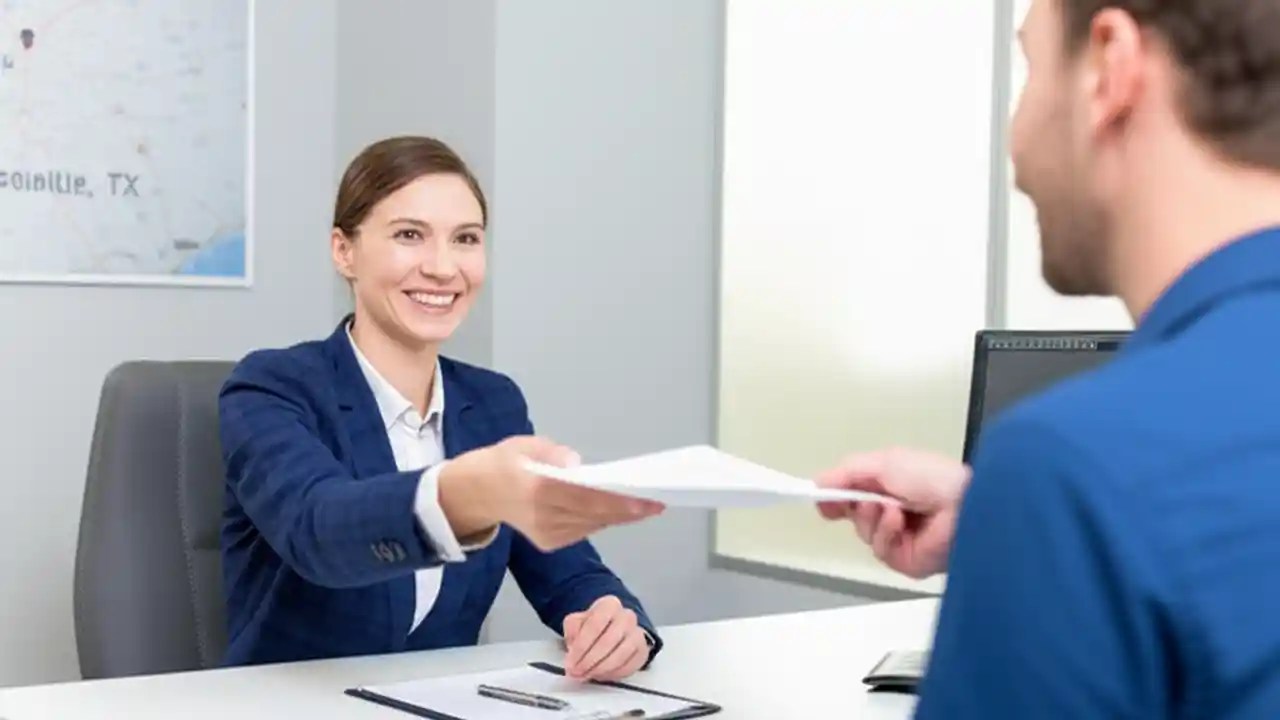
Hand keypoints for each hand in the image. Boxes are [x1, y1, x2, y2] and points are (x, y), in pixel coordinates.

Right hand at [438, 436, 664, 551]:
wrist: (476, 493)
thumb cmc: (505, 462)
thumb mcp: (524, 444)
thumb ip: (551, 452)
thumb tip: (576, 464)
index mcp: (535, 489)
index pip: (584, 497)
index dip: (616, 501)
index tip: (644, 501)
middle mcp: (542, 516)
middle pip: (594, 515)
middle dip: (629, 509)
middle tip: (659, 500)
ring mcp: (546, 533)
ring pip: (593, 525)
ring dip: (621, 516)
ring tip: (648, 505)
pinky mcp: (548, 543)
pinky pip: (584, 530)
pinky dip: (603, 519)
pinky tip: (622, 510)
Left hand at [563, 595, 649, 681]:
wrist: (613, 628)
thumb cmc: (594, 626)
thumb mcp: (577, 622)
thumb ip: (573, 629)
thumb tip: (573, 646)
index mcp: (609, 605)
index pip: (595, 625)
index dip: (581, 646)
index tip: (570, 661)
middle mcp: (627, 617)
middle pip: (608, 641)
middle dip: (589, 660)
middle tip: (576, 672)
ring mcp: (637, 633)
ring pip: (620, 655)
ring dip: (600, 669)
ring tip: (587, 675)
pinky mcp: (642, 651)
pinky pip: (630, 666)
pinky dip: (613, 674)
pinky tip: (601, 675)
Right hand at [815, 447, 969, 578]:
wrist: (965, 504)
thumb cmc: (929, 476)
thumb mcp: (883, 463)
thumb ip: (846, 473)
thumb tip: (816, 484)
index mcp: (891, 488)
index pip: (854, 496)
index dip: (836, 497)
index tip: (821, 498)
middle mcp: (894, 513)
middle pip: (854, 516)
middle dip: (853, 505)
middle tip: (862, 498)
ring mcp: (900, 539)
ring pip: (863, 534)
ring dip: (871, 518)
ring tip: (891, 508)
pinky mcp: (905, 561)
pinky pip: (880, 550)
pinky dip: (885, 533)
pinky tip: (900, 521)